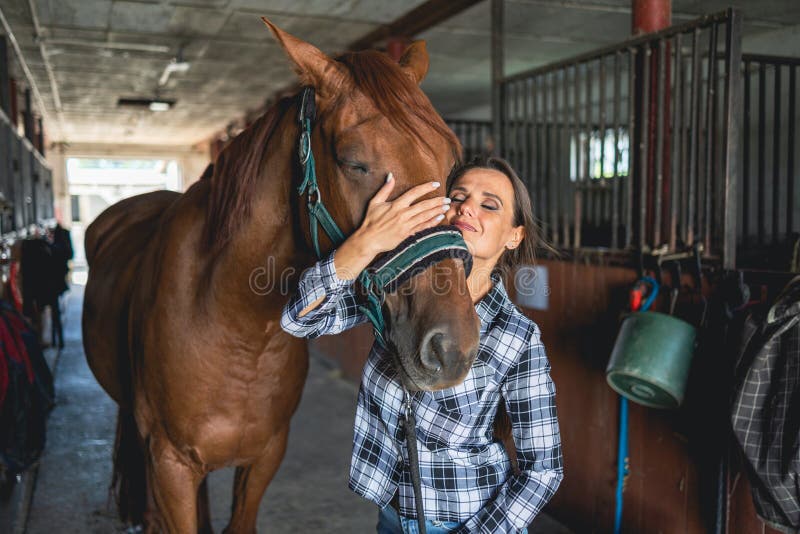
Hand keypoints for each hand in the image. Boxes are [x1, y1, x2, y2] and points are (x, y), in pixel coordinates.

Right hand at [333, 173, 450, 278]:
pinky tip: (440, 218)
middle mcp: (403, 214)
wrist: (369, 240)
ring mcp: (406, 225)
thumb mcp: (375, 202)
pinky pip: (422, 227)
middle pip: (424, 205)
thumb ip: (385, 189)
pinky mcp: (407, 234)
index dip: (426, 187)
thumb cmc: (371, 221)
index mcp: (396, 205)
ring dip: (437, 211)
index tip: (436, 184)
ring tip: (446, 206)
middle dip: (437, 201)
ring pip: (425, 216)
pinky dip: (432, 222)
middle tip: (447, 198)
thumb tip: (391, 175)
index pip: (414, 193)